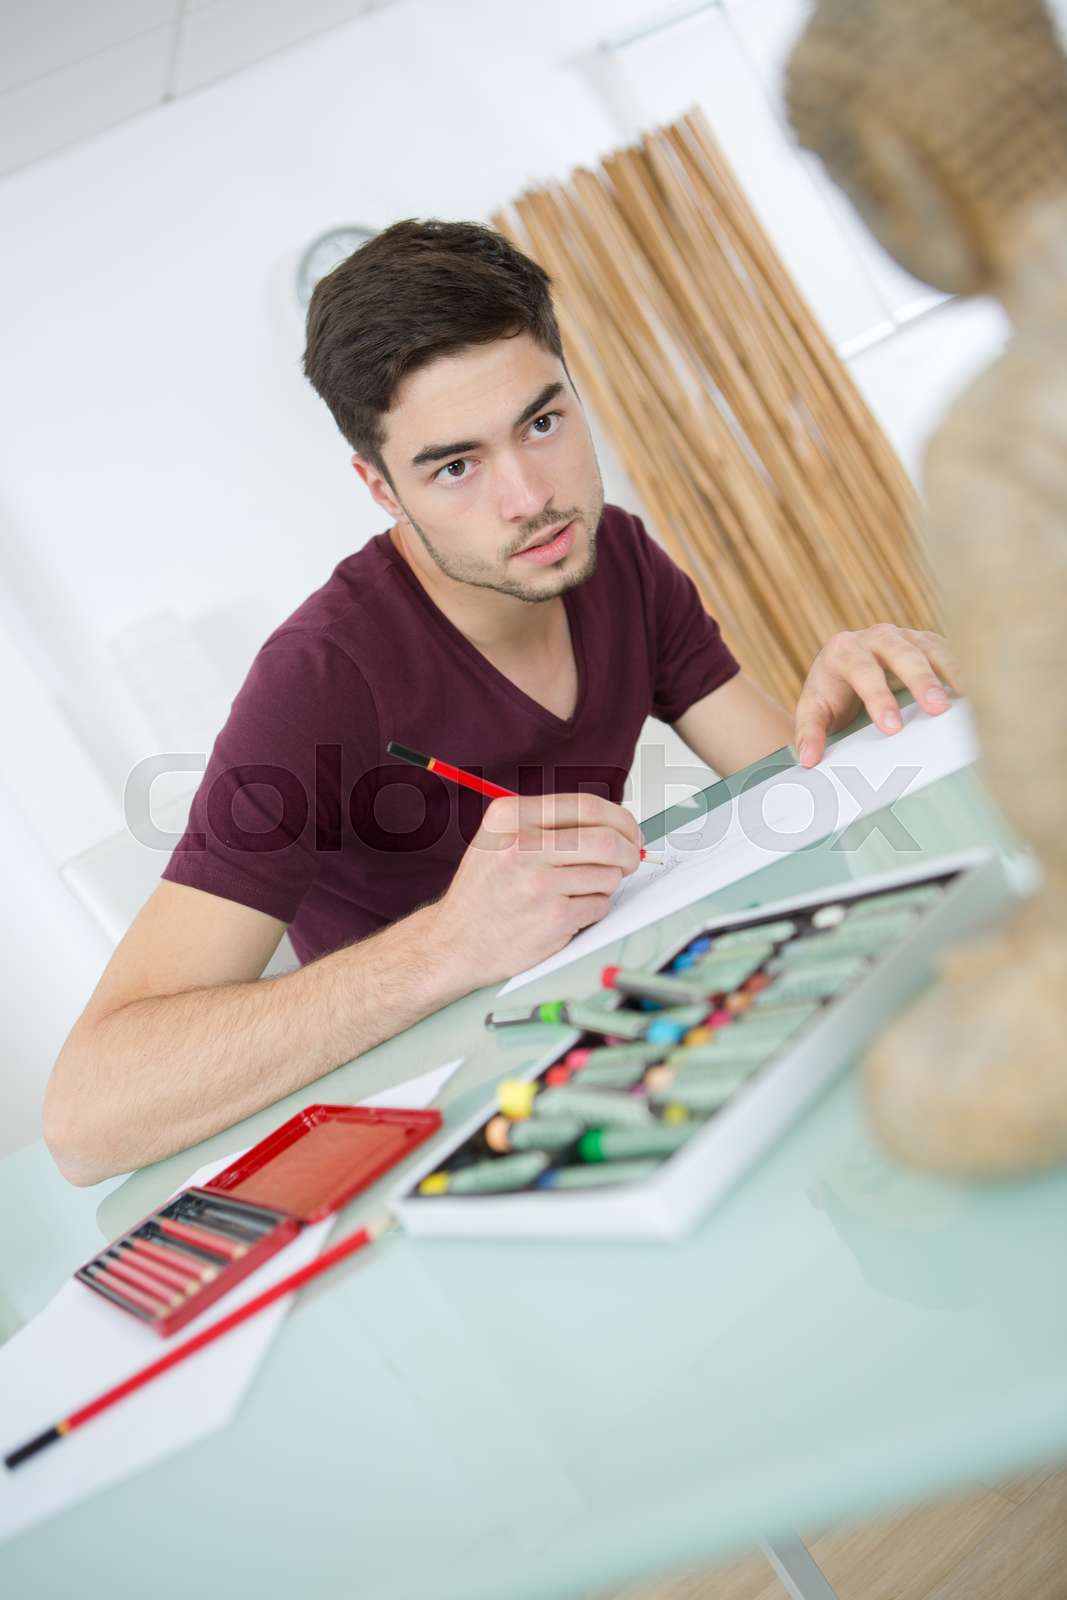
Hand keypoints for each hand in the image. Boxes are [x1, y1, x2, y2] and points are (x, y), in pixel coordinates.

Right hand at [432, 792, 641, 985]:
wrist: (455, 941)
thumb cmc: (484, 891)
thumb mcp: (499, 838)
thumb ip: (549, 824)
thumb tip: (614, 823)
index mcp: (510, 817)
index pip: (587, 806)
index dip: (620, 819)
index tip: (630, 832)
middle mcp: (522, 846)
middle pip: (607, 840)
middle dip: (629, 852)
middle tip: (630, 860)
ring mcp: (539, 884)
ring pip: (609, 875)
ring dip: (606, 884)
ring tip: (578, 891)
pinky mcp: (553, 918)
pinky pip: (600, 906)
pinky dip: (593, 909)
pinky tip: (568, 912)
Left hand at [794, 624, 962, 767]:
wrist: (842, 670)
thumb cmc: (830, 692)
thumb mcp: (813, 711)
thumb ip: (809, 733)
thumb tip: (808, 760)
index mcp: (843, 650)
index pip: (862, 670)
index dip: (878, 698)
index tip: (892, 727)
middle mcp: (875, 637)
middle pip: (901, 652)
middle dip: (920, 680)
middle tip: (937, 709)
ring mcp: (903, 636)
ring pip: (929, 647)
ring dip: (948, 672)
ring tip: (965, 700)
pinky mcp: (925, 642)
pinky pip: (946, 650)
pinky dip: (960, 667)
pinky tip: (973, 690)